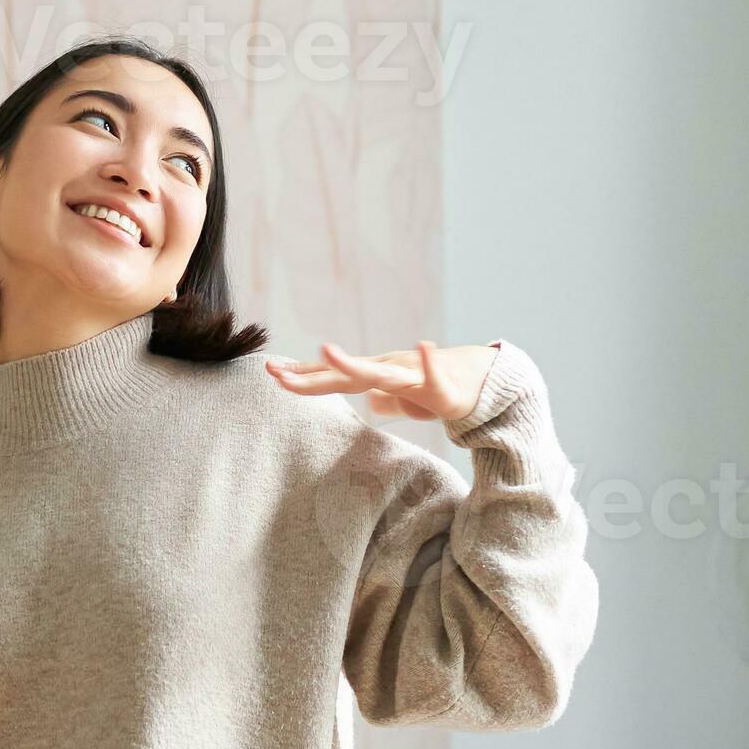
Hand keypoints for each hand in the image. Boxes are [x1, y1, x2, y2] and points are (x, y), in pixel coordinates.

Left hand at [262, 338, 500, 421]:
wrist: (479, 386)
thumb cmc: (437, 392)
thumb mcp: (404, 399)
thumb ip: (384, 399)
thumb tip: (370, 403)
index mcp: (377, 376)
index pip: (332, 377)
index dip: (302, 377)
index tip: (269, 372)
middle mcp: (388, 371)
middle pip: (342, 376)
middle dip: (309, 376)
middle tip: (275, 374)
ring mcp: (412, 376)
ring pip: (378, 373)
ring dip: (352, 363)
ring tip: (326, 349)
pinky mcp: (440, 386)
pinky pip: (433, 375)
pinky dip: (429, 360)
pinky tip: (425, 345)